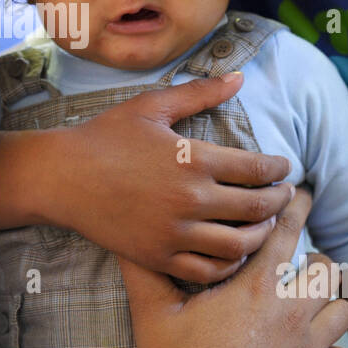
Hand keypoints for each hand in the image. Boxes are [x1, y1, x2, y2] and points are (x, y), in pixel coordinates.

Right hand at [38, 73, 293, 284]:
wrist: (62, 177)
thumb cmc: (105, 136)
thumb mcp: (152, 105)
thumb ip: (200, 93)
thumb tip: (240, 78)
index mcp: (193, 160)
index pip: (257, 169)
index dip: (279, 169)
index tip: (284, 168)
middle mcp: (190, 200)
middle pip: (256, 208)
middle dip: (279, 201)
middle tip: (286, 195)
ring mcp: (174, 232)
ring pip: (239, 245)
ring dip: (261, 235)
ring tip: (264, 224)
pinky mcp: (158, 256)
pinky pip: (207, 270)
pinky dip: (229, 263)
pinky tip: (234, 251)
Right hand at [113, 186, 347, 347]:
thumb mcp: (154, 315)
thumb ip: (144, 273)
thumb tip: (126, 242)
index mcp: (254, 288)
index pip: (285, 232)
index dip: (297, 207)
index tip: (303, 196)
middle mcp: (290, 312)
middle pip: (325, 269)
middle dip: (314, 263)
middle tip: (299, 269)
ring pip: (341, 310)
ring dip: (327, 305)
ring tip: (309, 309)